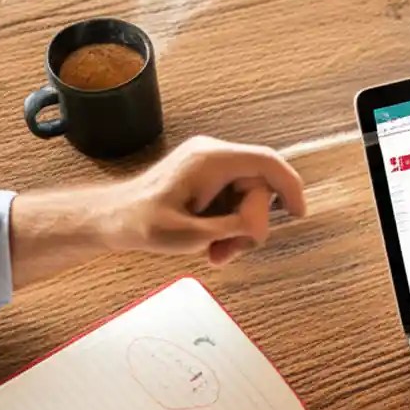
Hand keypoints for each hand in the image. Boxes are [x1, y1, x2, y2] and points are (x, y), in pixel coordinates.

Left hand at [103, 136, 306, 265]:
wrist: (112, 219)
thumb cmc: (140, 224)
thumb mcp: (186, 236)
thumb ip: (228, 229)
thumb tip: (257, 226)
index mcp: (210, 160)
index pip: (266, 162)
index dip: (290, 186)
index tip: (298, 214)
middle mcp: (214, 155)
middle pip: (259, 188)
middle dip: (251, 225)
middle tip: (229, 253)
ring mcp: (211, 165)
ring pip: (248, 198)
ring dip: (238, 231)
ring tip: (215, 254)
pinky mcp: (208, 178)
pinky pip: (234, 201)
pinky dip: (229, 226)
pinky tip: (211, 245)